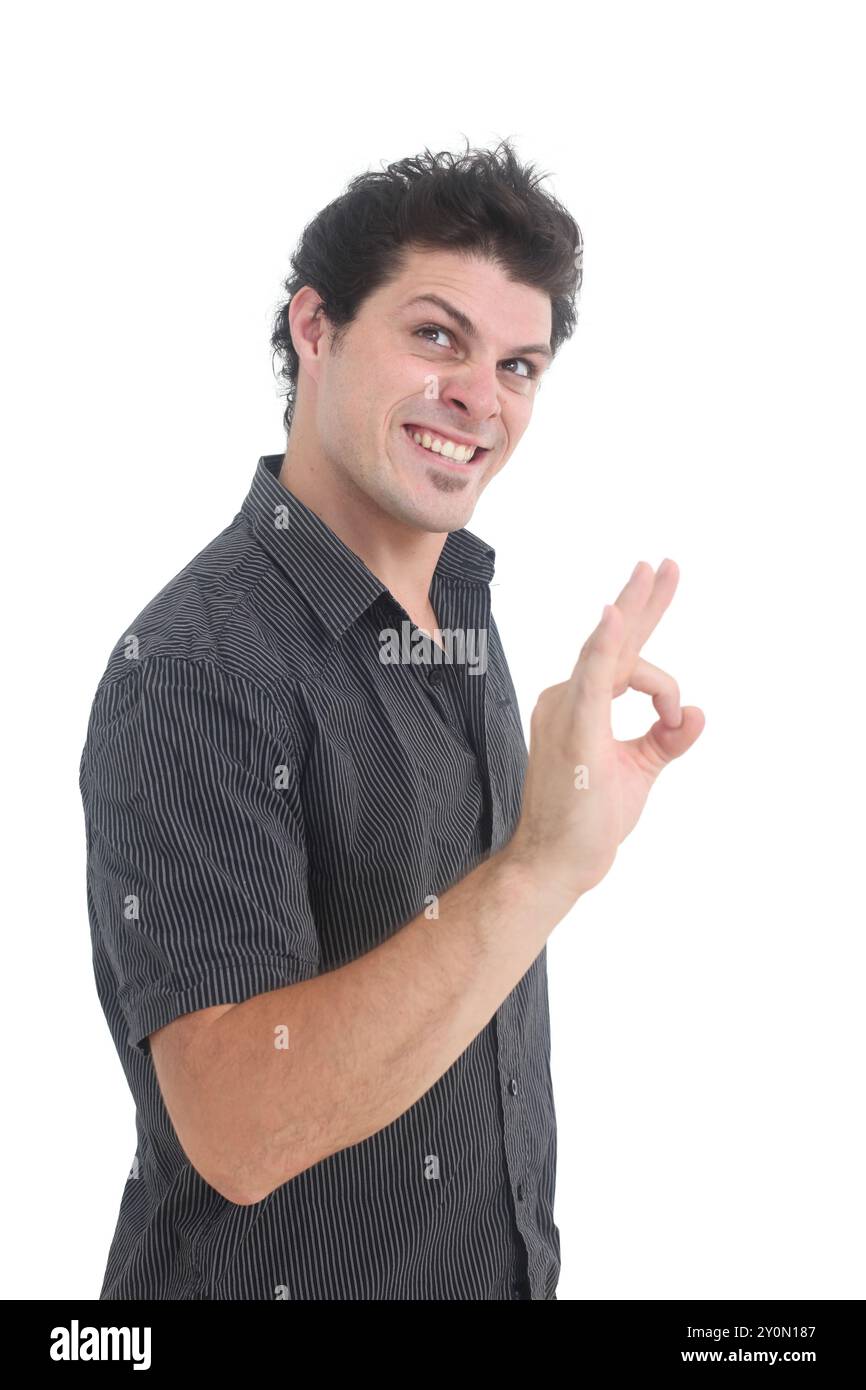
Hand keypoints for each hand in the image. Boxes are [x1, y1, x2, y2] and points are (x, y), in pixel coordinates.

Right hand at [507, 559, 704, 905]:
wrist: (557, 862)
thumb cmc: (588, 820)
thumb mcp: (640, 770)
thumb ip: (667, 738)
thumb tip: (698, 712)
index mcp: (581, 705)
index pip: (624, 661)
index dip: (654, 654)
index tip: (673, 671)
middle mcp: (567, 697)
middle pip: (613, 639)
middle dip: (642, 598)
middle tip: (664, 561)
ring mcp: (565, 709)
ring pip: (619, 658)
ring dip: (637, 614)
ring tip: (658, 572)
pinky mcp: (574, 728)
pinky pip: (593, 678)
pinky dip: (606, 646)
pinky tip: (615, 616)